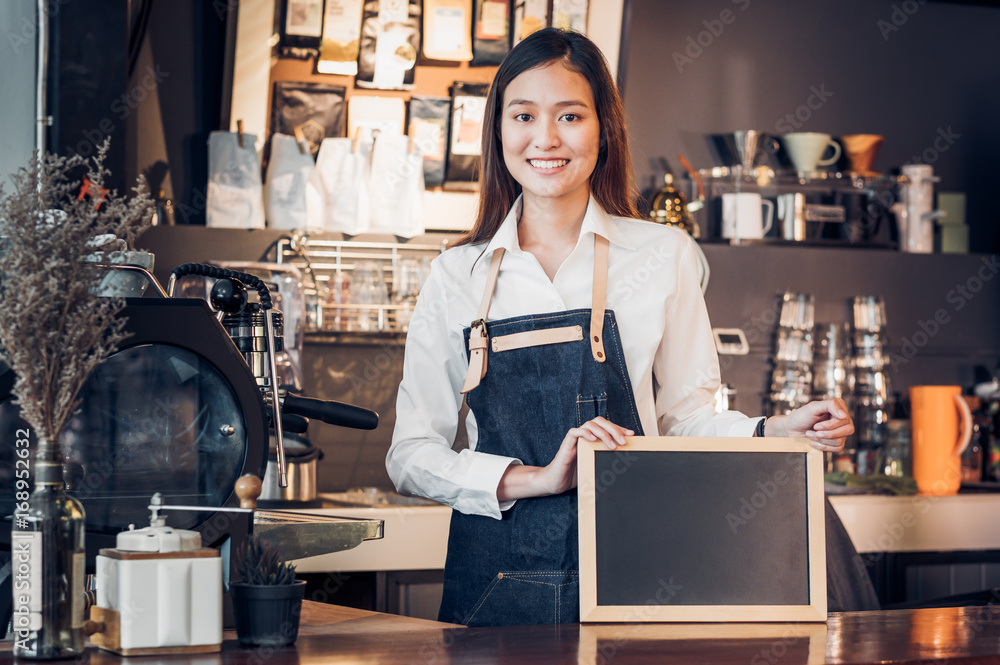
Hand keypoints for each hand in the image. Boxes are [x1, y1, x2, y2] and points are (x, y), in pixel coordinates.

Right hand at [497, 417, 632, 500]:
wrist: (556, 482)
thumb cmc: (576, 475)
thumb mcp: (596, 466)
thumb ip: (607, 461)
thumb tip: (627, 466)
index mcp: (593, 439)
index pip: (607, 427)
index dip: (619, 428)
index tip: (632, 435)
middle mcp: (585, 436)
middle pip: (600, 421)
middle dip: (614, 429)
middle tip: (624, 441)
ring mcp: (575, 438)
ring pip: (590, 424)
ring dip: (604, 433)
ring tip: (612, 444)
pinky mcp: (567, 443)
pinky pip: (575, 432)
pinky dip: (585, 433)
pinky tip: (593, 439)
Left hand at [764, 398, 853, 452]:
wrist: (791, 430)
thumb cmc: (801, 417)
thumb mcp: (813, 407)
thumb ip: (830, 405)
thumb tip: (844, 415)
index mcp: (839, 407)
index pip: (845, 419)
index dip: (830, 425)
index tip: (816, 425)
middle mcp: (843, 419)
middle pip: (847, 430)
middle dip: (827, 433)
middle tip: (813, 430)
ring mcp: (841, 431)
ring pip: (840, 440)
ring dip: (821, 439)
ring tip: (810, 434)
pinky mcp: (837, 442)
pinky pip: (838, 448)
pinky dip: (823, 446)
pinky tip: (814, 442)